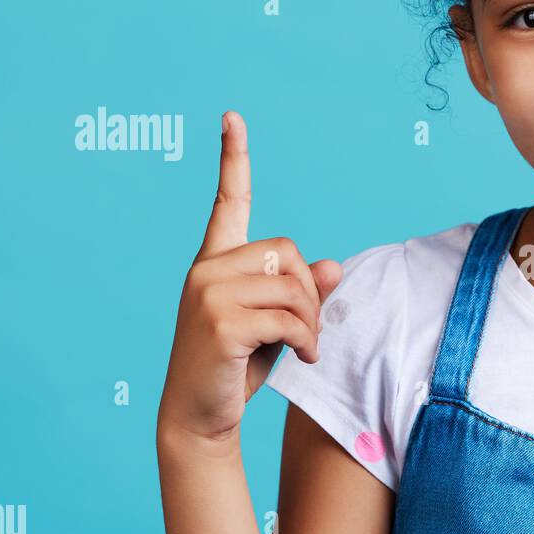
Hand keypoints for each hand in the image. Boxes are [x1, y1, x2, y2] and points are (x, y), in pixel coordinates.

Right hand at [157, 111, 343, 444]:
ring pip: (293, 287)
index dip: (233, 159)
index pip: (228, 202)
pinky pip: (289, 318)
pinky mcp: (221, 322)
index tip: (232, 117)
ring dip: (312, 322)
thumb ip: (300, 292)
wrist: (199, 416)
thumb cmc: (238, 367)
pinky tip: (300, 359)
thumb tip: (333, 267)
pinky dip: (307, 340)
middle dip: (309, 293)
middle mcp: (207, 269)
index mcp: (215, 262)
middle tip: (307, 330)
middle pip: (288, 252)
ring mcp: (209, 293)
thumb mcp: (276, 323)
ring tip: (304, 347)